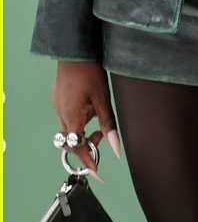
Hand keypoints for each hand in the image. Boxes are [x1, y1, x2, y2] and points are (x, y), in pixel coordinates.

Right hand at [51, 61, 121, 178]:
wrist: (75, 49)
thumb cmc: (90, 71)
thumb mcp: (103, 98)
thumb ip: (108, 124)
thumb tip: (116, 148)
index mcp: (72, 116)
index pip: (77, 147)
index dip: (87, 161)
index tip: (96, 171)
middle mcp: (61, 113)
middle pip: (72, 139)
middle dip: (87, 141)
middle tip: (101, 135)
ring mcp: (57, 105)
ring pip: (70, 126)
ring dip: (84, 126)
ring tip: (97, 109)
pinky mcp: (58, 97)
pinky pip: (68, 114)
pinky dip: (79, 115)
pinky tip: (88, 101)